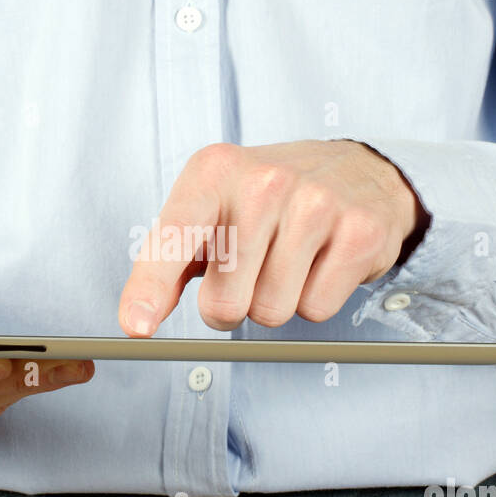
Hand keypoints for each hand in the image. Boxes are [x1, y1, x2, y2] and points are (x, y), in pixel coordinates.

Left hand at [119, 140, 427, 335]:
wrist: (357, 170)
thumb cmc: (268, 199)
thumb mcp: (210, 208)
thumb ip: (169, 263)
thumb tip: (139, 319)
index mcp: (214, 172)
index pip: (174, 237)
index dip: (150, 287)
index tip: (136, 326)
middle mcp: (263, 182)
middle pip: (226, 303)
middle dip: (232, 306)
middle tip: (249, 272)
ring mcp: (316, 204)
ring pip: (273, 312)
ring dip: (276, 301)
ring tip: (289, 261)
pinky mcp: (359, 232)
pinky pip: (317, 309)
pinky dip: (315, 299)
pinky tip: (321, 261)